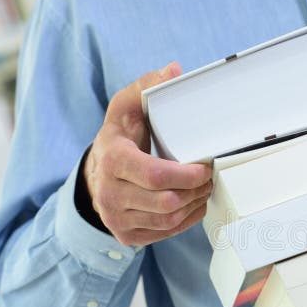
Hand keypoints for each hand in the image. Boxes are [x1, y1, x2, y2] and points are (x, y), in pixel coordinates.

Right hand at [84, 63, 212, 245]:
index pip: (153, 175)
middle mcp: (109, 193)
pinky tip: (194, 205)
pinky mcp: (126, 234)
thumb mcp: (128, 106)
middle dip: (195, 190)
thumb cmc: (119, 136)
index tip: (205, 168)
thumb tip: (174, 71)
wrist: (97, 173)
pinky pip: (164, 233)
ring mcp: (115, 217)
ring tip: (205, 189)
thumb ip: (148, 87)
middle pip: (165, 201)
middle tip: (210, 177)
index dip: (185, 175)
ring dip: (193, 205)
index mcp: (111, 160)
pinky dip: (185, 220)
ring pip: (167, 220)